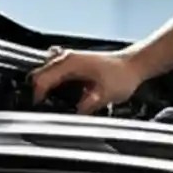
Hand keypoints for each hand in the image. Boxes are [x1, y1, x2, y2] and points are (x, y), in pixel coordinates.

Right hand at [29, 47, 146, 113]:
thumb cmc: (123, 75)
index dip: (38, 97)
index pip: (41, 80)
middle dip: (39, 92)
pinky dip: (54, 84)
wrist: (135, 64)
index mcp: (70, 63)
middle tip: (46, 109)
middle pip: (39, 75)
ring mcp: (70, 59)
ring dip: (46, 88)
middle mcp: (67, 58)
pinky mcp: (75, 64)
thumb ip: (88, 106)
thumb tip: (75, 114)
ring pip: (45, 73)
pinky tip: (63, 95)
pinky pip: (55, 73)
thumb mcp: (106, 95)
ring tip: (54, 103)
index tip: (40, 110)